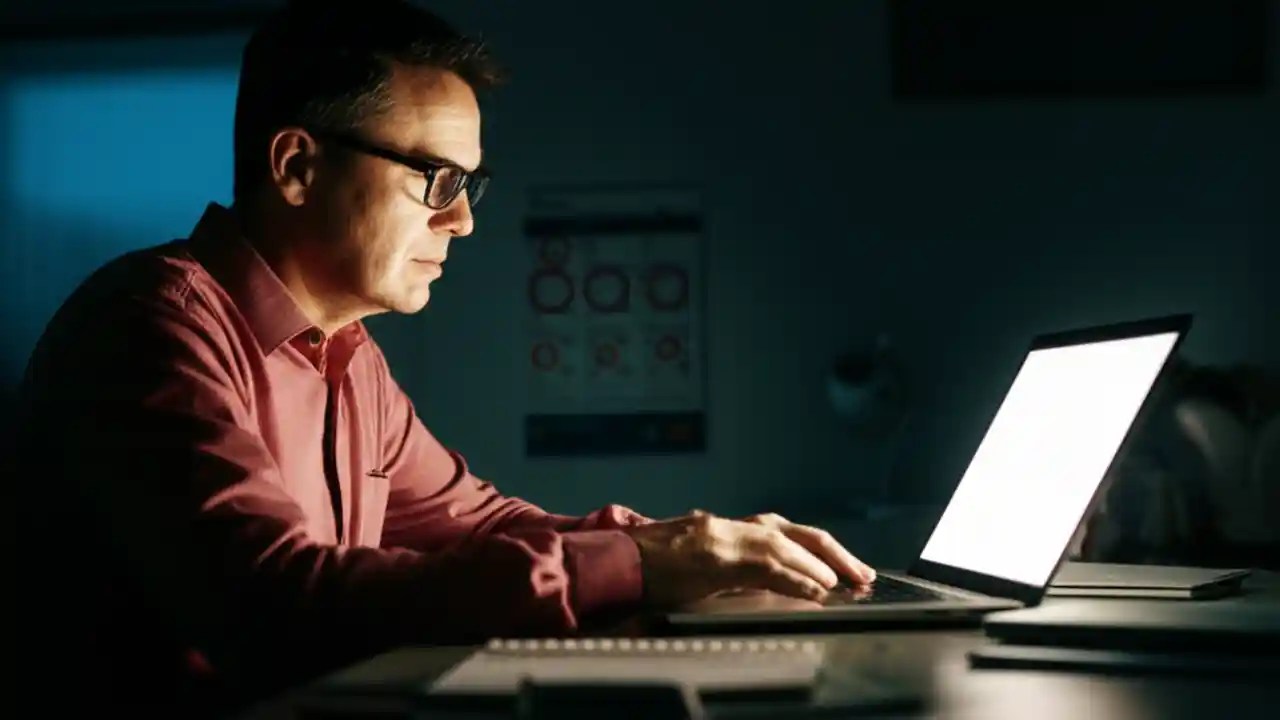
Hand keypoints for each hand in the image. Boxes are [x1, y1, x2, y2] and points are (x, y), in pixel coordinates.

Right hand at [622, 510, 874, 607]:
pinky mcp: (714, 556)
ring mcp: (721, 538)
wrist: (610, 561)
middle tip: (862, 572)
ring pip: (786, 543)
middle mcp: (727, 527)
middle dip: (833, 551)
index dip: (817, 549)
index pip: (782, 533)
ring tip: (847, 579)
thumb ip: (726, 570)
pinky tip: (816, 588)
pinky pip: (766, 564)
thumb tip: (763, 584)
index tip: (843, 567)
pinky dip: (796, 575)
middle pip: (795, 531)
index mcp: (723, 528)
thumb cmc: (643, 568)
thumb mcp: (692, 567)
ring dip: (821, 562)